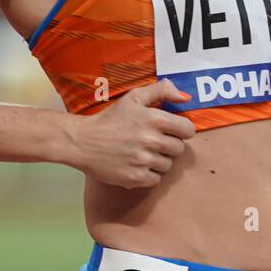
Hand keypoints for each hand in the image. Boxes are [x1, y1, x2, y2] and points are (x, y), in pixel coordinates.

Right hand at [71, 80, 196, 188]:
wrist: (82, 141)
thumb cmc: (109, 119)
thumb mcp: (133, 98)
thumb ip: (161, 91)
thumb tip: (185, 98)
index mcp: (154, 119)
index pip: (188, 130)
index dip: (181, 130)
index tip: (171, 131)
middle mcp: (151, 141)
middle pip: (179, 149)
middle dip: (169, 145)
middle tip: (152, 142)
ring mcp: (143, 161)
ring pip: (168, 165)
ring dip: (159, 160)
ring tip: (142, 153)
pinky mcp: (135, 178)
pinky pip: (156, 179)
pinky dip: (149, 174)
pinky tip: (136, 165)